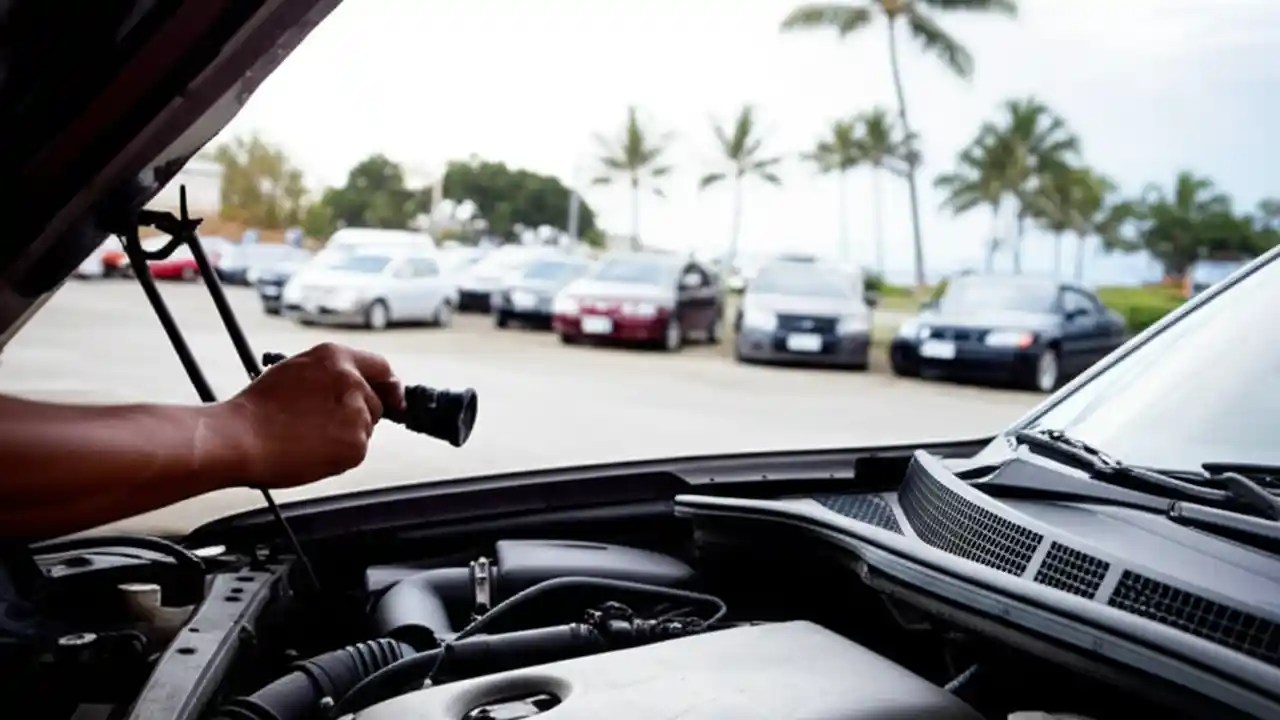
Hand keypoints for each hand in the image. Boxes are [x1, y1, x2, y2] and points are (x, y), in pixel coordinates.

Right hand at [213, 343, 404, 487]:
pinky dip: (339, 456)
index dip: (389, 386)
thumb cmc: (258, 409)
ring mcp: (357, 413)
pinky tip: (311, 451)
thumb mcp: (296, 371)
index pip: (381, 367)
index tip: (394, 398)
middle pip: (374, 404)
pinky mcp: (356, 444)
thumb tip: (354, 385)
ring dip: (345, 437)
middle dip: (357, 417)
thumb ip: (330, 374)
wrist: (240, 437)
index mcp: (335, 357)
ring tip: (307, 437)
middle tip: (321, 426)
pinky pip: (355, 451)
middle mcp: (352, 381)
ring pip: (364, 430)